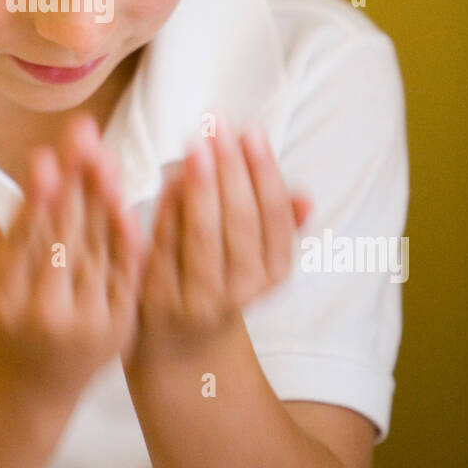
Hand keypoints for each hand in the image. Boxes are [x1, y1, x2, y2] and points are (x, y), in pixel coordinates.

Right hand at [0, 114, 144, 403]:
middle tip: (83, 133)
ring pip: (95, 249)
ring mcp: (86, 324)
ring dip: (102, 198)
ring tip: (103, 155)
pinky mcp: (118, 328)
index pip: (22, 242)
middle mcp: (44, 316)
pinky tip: (124, 201)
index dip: (36, 198)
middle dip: (74, 182)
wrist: (31, 390)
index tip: (44, 157)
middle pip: (63, 236)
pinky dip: (125, 237)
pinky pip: (124, 273)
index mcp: (1, 303)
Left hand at [123, 118, 313, 369]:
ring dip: (200, 187)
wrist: (182, 345)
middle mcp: (242, 291)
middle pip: (240, 223)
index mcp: (273, 272)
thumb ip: (277, 221)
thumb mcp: (258, 256)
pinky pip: (166, 250)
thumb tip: (308, 198)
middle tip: (217, 123)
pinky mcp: (160, 301)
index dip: (264, 172)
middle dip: (230, 169)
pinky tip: (167, 179)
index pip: (275, 217)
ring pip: (203, 238)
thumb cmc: (223, 278)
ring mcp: (200, 300)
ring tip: (194, 143)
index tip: (251, 129)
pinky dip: (167, 213)